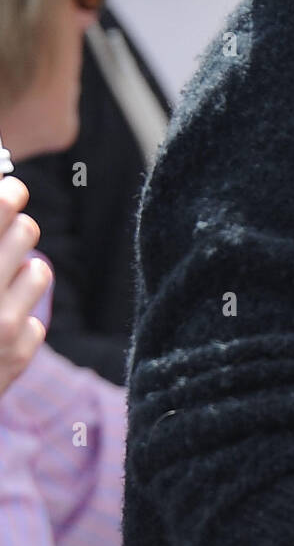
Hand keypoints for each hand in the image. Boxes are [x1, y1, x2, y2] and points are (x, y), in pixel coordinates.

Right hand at [0, 176, 50, 396]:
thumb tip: (2, 193)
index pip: (0, 210)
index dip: (6, 196)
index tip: (10, 190)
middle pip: (25, 231)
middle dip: (13, 230)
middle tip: (3, 234)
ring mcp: (1, 327)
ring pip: (38, 270)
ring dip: (20, 273)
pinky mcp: (17, 355)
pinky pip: (36, 318)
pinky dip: (18, 320)